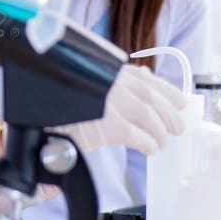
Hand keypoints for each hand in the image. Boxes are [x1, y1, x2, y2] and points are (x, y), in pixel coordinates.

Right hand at [57, 63, 186, 154]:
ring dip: (160, 131)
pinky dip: (148, 143)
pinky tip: (149, 148)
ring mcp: (110, 103)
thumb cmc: (62, 97)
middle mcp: (112, 83)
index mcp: (109, 71)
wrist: (39, 105)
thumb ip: (117, 78)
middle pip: (152, 98)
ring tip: (161, 142)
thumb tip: (145, 75)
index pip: (147, 79)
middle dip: (170, 114)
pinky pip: (138, 136)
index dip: (168, 92)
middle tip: (177, 128)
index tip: (181, 102)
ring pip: (149, 117)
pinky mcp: (107, 125)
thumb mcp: (90, 81)